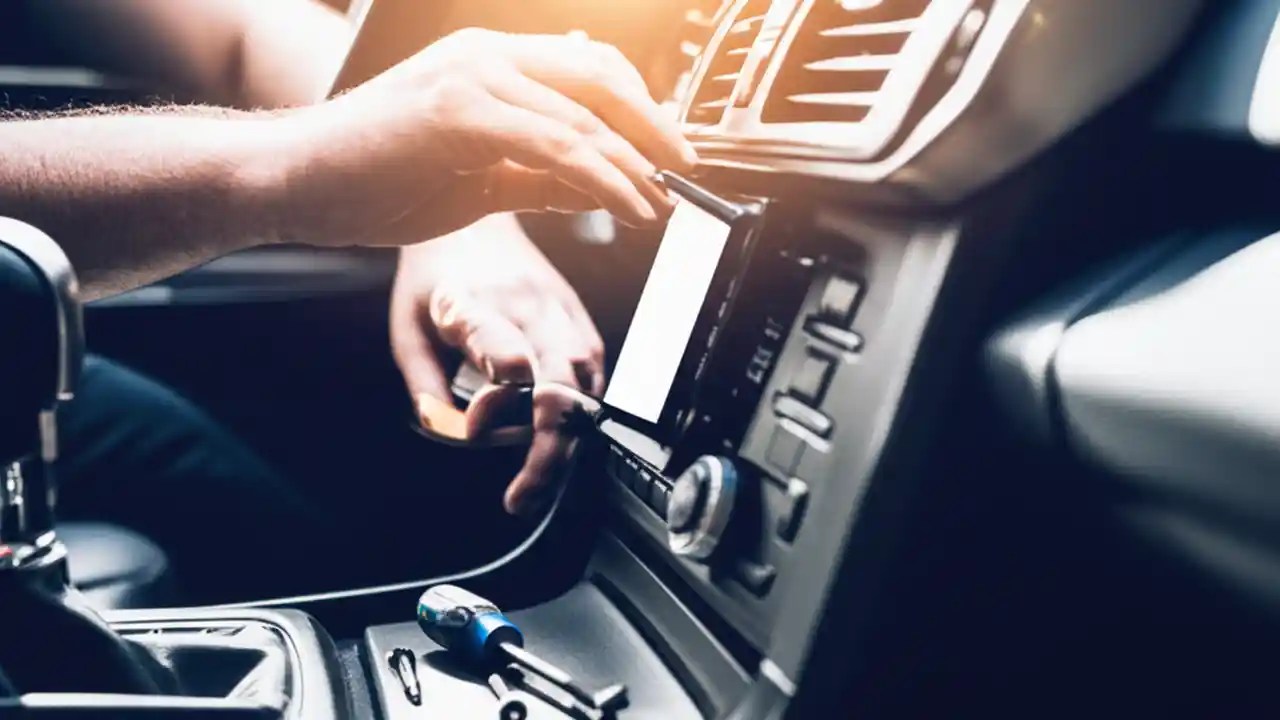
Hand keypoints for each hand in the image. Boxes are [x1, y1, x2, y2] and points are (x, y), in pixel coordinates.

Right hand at [276, 27, 694, 246]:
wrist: (294, 183)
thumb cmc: (372, 179)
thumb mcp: (478, 180)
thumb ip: (539, 177)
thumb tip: (598, 188)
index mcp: (488, 63)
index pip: (587, 71)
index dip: (639, 110)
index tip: (669, 152)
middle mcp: (485, 56)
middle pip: (601, 77)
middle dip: (654, 127)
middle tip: (687, 169)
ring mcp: (472, 77)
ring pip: (584, 113)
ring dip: (636, 162)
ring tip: (664, 200)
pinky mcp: (460, 112)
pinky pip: (556, 144)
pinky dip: (604, 177)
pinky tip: (630, 204)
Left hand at [390, 214, 603, 515]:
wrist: (475, 222)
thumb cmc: (436, 275)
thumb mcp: (408, 328)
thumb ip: (425, 384)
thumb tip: (453, 434)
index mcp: (472, 302)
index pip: (500, 348)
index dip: (496, 398)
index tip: (475, 429)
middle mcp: (526, 306)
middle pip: (559, 384)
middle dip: (549, 447)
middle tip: (524, 494)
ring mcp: (561, 312)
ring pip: (586, 387)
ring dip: (567, 440)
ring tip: (538, 480)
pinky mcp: (581, 320)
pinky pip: (594, 378)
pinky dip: (580, 415)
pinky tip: (556, 438)